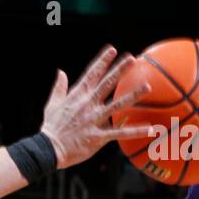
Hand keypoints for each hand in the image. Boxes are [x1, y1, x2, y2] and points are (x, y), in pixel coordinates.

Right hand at [39, 45, 150, 168]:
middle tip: (132, 58)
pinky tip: (151, 129)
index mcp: (77, 96)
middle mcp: (87, 105)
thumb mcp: (51, 104)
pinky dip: (135, 131)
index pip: (91, 74)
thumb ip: (59, 88)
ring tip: (147, 86)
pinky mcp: (98, 136)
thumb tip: (61, 72)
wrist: (47, 149)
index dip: (102, 61)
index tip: (112, 50)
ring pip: (117, 105)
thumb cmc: (50, 128)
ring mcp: (93, 120)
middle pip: (107, 84)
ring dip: (133, 95)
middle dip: (120, 70)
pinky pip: (119, 133)